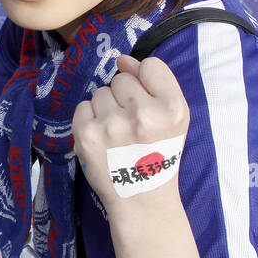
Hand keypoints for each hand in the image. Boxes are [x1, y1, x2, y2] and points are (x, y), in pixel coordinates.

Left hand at [73, 55, 189, 209]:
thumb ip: (154, 82)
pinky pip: (83, 106)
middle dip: (125, 98)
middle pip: (121, 79)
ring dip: (106, 109)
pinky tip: (103, 139)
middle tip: (133, 127)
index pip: (151, 66)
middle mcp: (144, 115)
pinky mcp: (88, 135)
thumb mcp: (174, 119)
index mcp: (173, 108)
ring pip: (101, 92)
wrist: (141, 198)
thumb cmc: (158, 153)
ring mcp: (113, 125)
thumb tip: (123, 59)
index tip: (148, 105)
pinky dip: (90, 120)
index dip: (146, 83)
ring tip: (118, 135)